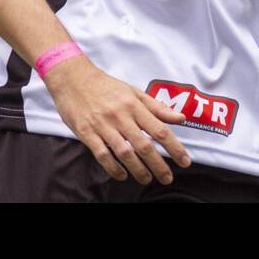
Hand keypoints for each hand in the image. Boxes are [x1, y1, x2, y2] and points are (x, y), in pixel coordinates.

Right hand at [42, 55, 193, 183]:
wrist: (74, 79)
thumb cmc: (107, 86)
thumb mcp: (134, 92)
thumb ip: (157, 108)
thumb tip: (180, 118)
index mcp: (135, 105)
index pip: (160, 130)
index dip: (174, 147)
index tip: (185, 161)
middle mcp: (121, 116)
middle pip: (144, 145)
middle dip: (159, 165)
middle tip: (168, 178)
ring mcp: (103, 125)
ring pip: (124, 152)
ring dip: (138, 170)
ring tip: (147, 179)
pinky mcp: (86, 133)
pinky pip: (102, 154)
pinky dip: (113, 168)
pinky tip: (122, 175)